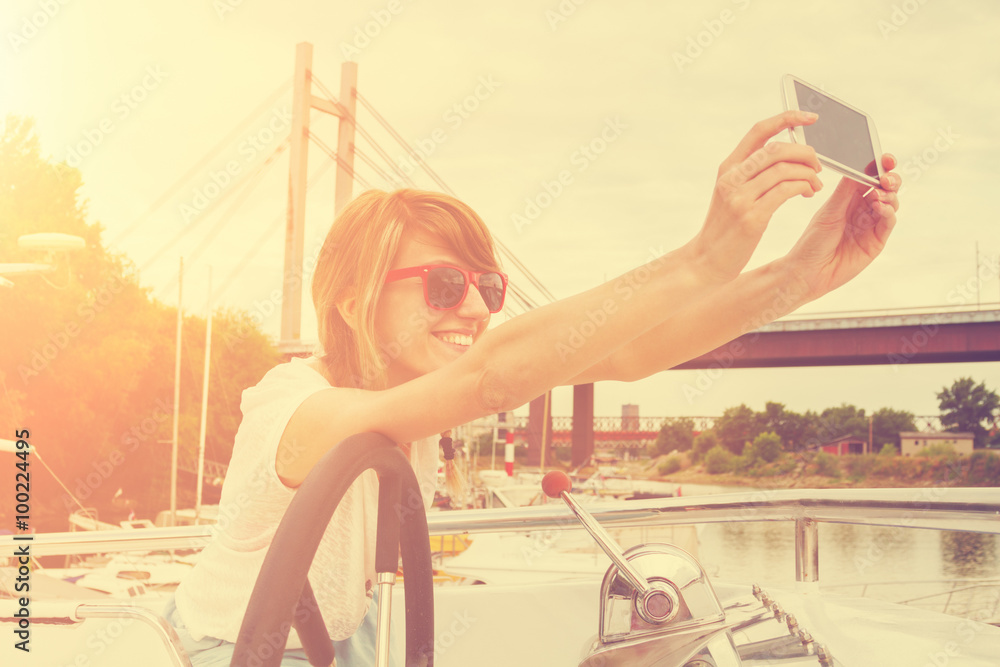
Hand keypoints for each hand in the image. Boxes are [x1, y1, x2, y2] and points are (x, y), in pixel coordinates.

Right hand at [689, 110, 823, 283]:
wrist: (706, 260)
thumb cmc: (725, 228)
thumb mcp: (732, 194)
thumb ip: (752, 173)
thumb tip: (786, 155)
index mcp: (728, 168)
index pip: (759, 131)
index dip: (787, 118)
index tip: (811, 118)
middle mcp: (732, 178)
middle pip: (777, 149)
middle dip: (806, 153)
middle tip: (817, 167)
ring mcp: (740, 198)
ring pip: (784, 169)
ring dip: (808, 174)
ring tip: (814, 185)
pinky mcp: (751, 217)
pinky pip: (785, 191)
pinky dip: (802, 187)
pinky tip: (807, 193)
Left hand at [783, 154, 901, 301]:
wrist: (809, 271)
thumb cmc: (813, 242)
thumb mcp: (829, 212)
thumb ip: (846, 191)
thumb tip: (859, 166)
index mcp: (848, 198)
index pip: (868, 177)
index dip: (878, 166)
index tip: (885, 158)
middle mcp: (862, 209)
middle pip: (885, 188)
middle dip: (890, 179)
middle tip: (886, 178)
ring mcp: (871, 224)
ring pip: (891, 202)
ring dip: (889, 195)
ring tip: (879, 195)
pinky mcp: (877, 240)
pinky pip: (889, 221)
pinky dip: (889, 211)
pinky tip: (881, 207)